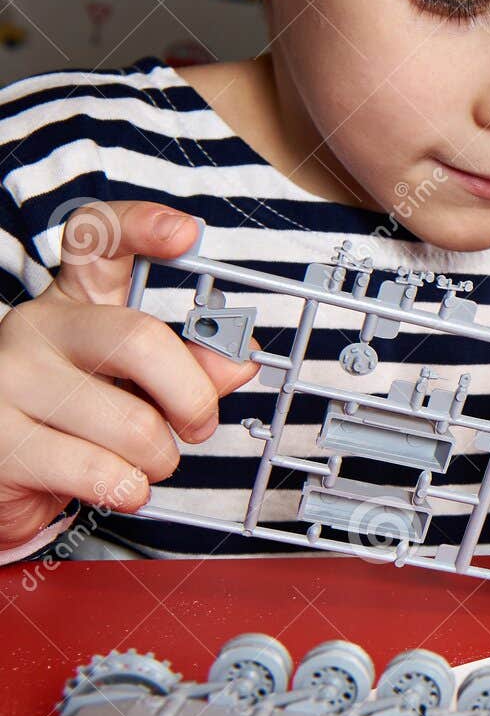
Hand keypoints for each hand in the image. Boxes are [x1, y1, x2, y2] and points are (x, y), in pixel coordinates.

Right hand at [0, 200, 256, 548]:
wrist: (1, 479)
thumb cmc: (75, 423)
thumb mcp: (134, 384)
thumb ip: (189, 367)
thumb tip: (240, 359)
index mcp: (72, 301)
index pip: (97, 239)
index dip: (143, 226)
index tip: (186, 234)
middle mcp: (36, 328)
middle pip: (140, 340)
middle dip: (192, 396)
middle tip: (197, 424)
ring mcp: (10, 382)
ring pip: (132, 424)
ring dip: (160, 458)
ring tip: (143, 463)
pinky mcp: (1, 443)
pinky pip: (101, 471)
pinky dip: (130, 489)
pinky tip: (119, 486)